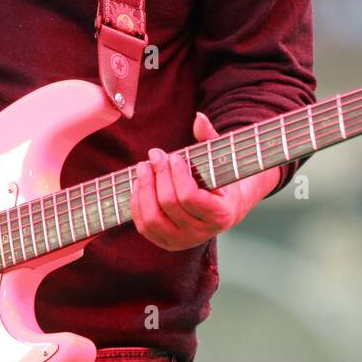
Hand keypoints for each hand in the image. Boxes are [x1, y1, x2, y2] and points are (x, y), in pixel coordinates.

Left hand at [131, 112, 275, 251]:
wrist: (224, 207)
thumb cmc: (221, 177)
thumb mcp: (221, 158)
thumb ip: (210, 138)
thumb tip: (199, 118)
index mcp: (221, 215)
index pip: (190, 197)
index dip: (177, 175)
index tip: (174, 156)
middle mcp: (201, 234)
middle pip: (169, 205)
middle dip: (159, 175)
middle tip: (155, 154)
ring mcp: (182, 242)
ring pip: (153, 219)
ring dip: (144, 189)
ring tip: (143, 167)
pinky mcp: (166, 243)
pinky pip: (144, 227)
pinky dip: (137, 203)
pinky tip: (139, 183)